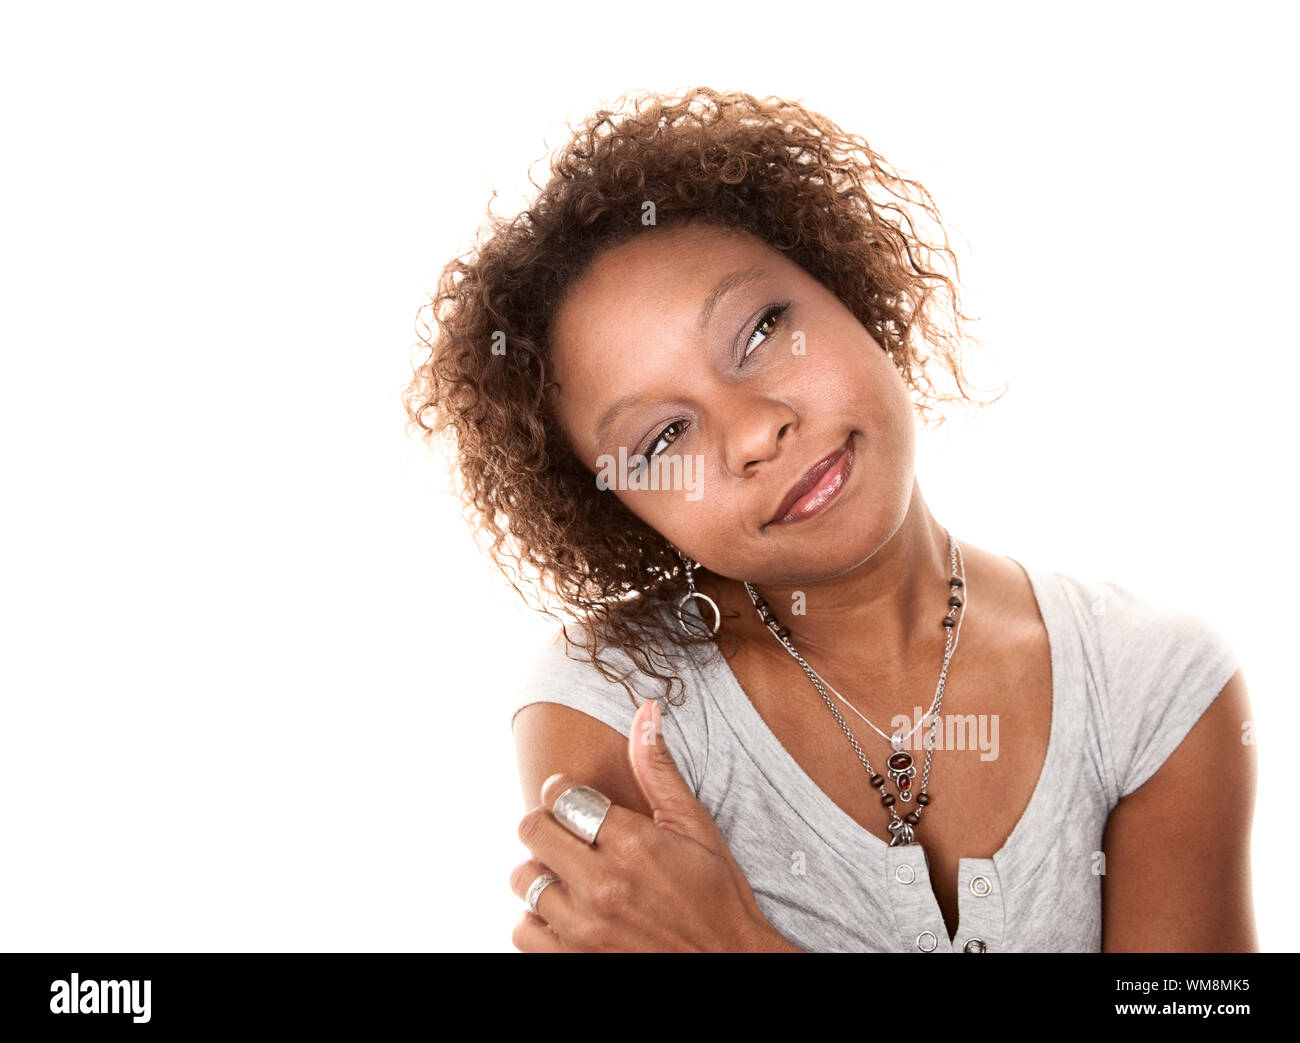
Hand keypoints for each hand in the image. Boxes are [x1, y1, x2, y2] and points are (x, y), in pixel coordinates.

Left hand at [509, 697, 797, 951]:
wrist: (727, 963)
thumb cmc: (716, 895)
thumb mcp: (695, 827)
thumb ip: (659, 770)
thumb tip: (646, 710)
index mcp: (632, 842)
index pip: (561, 794)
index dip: (565, 792)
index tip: (576, 801)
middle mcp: (603, 884)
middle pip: (533, 829)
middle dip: (547, 824)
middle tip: (569, 834)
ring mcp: (584, 927)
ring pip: (523, 878)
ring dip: (541, 871)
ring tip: (569, 874)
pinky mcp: (573, 960)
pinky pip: (522, 929)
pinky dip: (535, 918)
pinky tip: (563, 910)